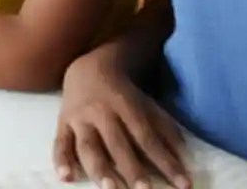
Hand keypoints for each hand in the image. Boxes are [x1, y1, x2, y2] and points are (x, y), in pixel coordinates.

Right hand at [53, 54, 189, 188]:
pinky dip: (61, 160)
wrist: (86, 69)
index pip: (148, 138)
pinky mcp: (61, 123)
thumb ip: (166, 131)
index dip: (166, 162)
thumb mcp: (148, 105)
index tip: (183, 185)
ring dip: (98, 169)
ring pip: (87, 146)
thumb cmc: (123, 94)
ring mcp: (79, 119)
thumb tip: (186, 160)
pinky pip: (59, 143)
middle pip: (117, 144)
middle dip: (130, 169)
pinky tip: (65, 178)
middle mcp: (101, 112)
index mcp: (126, 105)